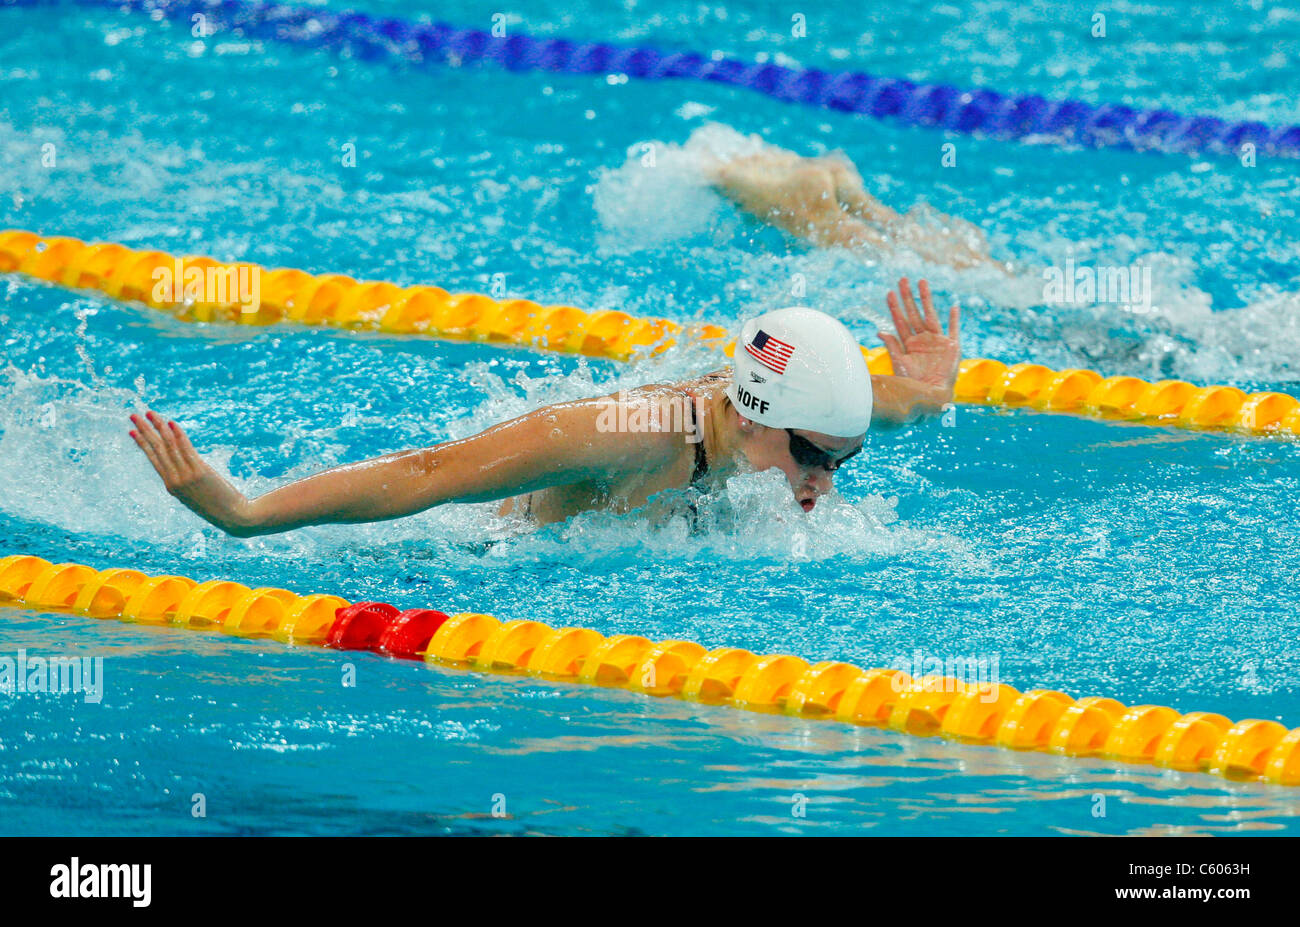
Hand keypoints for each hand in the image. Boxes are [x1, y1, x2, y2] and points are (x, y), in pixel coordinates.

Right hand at [129, 411, 251, 533]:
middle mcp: (174, 480)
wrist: (233, 517)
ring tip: (149, 413)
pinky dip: (179, 434)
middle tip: (133, 416)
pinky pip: (186, 449)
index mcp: (171, 486)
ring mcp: (185, 476)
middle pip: (156, 450)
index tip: (133, 431)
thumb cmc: (218, 506)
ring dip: (158, 426)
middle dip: (144, 431)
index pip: (153, 459)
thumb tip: (187, 465)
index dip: (142, 444)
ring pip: (168, 446)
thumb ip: (187, 480)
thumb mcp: (196, 494)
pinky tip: (172, 422)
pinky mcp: (199, 472)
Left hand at [878, 278, 961, 392]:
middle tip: (902, 280)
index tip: (889, 293)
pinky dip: (954, 320)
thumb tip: (879, 331)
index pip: (900, 321)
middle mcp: (922, 339)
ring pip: (930, 315)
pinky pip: (953, 330)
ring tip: (922, 282)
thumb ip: (891, 346)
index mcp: (909, 343)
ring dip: (926, 299)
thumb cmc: (913, 383)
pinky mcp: (951, 346)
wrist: (930, 396)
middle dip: (908, 297)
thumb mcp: (900, 363)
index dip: (895, 307)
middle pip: (914, 313)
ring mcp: (937, 341)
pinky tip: (954, 307)